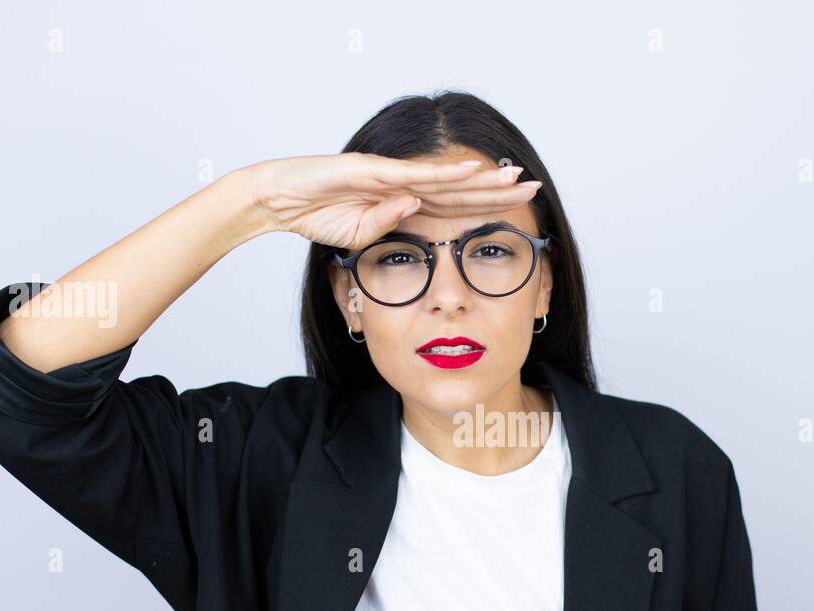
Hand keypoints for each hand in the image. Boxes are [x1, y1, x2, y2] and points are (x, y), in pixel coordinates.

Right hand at [243, 153, 542, 248]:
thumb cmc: (314, 214)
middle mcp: (402, 185)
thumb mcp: (358, 235)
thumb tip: (414, 212)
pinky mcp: (371, 172)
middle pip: (459, 189)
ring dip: (480, 179)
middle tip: (534, 185)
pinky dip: (442, 175)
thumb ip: (387, 226)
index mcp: (403, 202)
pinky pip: (413, 176)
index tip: (519, 207)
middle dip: (497, 189)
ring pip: (444, 179)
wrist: (278, 198)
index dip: (486, 205)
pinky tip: (471, 172)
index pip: (454, 205)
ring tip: (514, 178)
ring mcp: (389, 176)